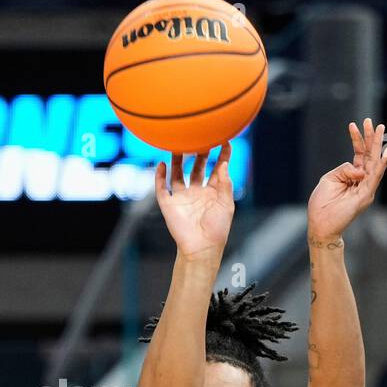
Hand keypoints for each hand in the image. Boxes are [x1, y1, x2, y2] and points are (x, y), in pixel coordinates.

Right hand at [155, 142, 233, 259]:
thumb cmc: (217, 229)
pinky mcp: (169, 204)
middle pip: (196, 167)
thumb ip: (225, 184)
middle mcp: (197, 192)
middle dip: (199, 153)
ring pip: (178, 174)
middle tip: (200, 137)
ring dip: (177, 160)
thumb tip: (224, 163)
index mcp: (213, 192)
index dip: (222, 155)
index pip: (217, 169)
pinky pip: (161, 188)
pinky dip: (159, 176)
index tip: (225, 140)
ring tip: (178, 144)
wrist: (201, 248)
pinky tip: (162, 164)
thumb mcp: (226, 204)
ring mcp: (182, 197)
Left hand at [307, 119, 386, 241]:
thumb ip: (344, 169)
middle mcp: (362, 181)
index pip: (359, 154)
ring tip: (380, 129)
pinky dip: (382, 163)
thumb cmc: (322, 204)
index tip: (352, 125)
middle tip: (371, 121)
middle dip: (370, 137)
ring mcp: (366, 188)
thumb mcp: (330, 179)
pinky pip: (376, 176)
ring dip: (378, 145)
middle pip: (369, 155)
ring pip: (375, 162)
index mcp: (352, 176)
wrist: (321, 225)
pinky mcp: (366, 195)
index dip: (357, 139)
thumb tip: (359, 167)